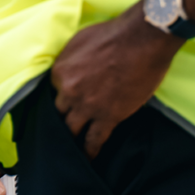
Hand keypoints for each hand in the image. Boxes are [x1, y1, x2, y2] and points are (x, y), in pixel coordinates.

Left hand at [50, 6, 180, 157]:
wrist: (140, 41)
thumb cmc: (112, 35)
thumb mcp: (79, 42)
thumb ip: (70, 61)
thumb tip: (69, 72)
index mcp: (60, 70)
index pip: (54, 91)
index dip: (62, 96)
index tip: (67, 103)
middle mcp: (69, 90)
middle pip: (59, 112)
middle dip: (62, 120)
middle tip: (62, 131)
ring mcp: (87, 106)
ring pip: (72, 130)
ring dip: (72, 139)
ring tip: (70, 151)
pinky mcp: (108, 118)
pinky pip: (94, 141)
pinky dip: (90, 152)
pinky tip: (88, 159)